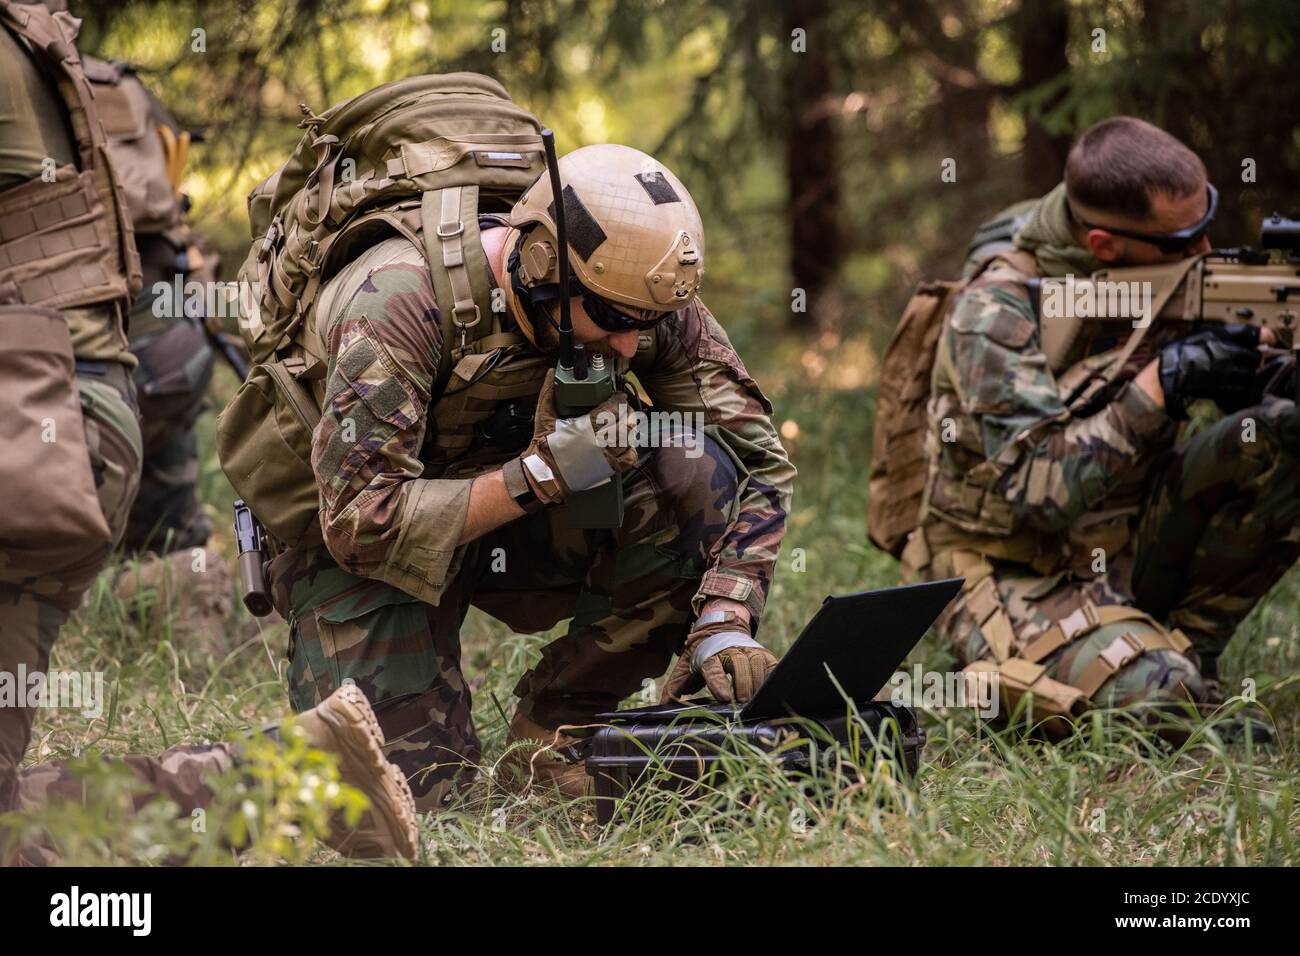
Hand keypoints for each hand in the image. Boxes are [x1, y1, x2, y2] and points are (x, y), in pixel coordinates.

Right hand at [514, 370, 639, 503]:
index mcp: (587, 426)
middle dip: (627, 413)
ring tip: (624, 425)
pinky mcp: (609, 468)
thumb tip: (550, 373)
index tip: (618, 396)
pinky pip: (630, 458)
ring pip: (630, 438)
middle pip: (626, 422)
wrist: (545, 474)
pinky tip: (624, 445)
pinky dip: (631, 450)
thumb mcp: (543, 416)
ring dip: (630, 430)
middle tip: (623, 410)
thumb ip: (548, 393)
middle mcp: (600, 440)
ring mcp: (606, 455)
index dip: (619, 400)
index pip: (613, 408)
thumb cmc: (544, 446)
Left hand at [660, 617, 778, 704]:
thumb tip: (662, 706)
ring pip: (757, 664)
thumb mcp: (685, 666)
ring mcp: (749, 650)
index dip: (719, 683)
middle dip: (743, 684)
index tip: (724, 697)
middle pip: (740, 665)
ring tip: (755, 702)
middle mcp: (730, 651)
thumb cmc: (701, 652)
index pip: (713, 670)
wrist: (720, 625)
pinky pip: (771, 665)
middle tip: (743, 703)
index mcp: (709, 655)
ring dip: (757, 684)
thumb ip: (675, 687)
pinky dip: (771, 678)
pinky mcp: (763, 653)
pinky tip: (769, 692)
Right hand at [1157, 324, 1264, 419]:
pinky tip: (1233, 386)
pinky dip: (1242, 389)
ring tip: (1237, 376)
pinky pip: (1242, 389)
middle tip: (1245, 363)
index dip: (1264, 337)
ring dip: (1248, 375)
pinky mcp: (1222, 387)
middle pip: (1255, 357)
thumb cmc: (1181, 354)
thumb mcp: (1202, 335)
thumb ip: (1226, 336)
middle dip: (1252, 360)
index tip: (1266, 340)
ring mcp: (1226, 371)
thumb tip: (1249, 340)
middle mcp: (1227, 352)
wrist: (1166, 375)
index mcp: (1222, 337)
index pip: (1254, 333)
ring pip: (1251, 374)